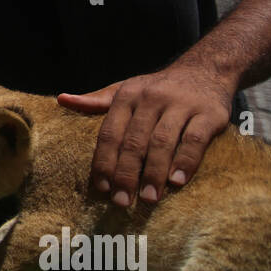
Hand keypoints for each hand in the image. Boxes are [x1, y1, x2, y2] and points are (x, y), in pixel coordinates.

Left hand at [57, 65, 234, 207]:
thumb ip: (96, 100)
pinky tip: (177, 182)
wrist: (206, 70)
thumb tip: (62, 100)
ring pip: (163, 142)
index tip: (102, 188)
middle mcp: (152, 98)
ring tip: (149, 198)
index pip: (111, 132)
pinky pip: (194, 140)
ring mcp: (181, 105)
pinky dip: (185, 162)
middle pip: (134, 141)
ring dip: (154, 173)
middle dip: (126, 173)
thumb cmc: (158, 88)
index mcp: (128, 95)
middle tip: (122, 201)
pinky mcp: (209, 113)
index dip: (104, 161)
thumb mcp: (126, 89)